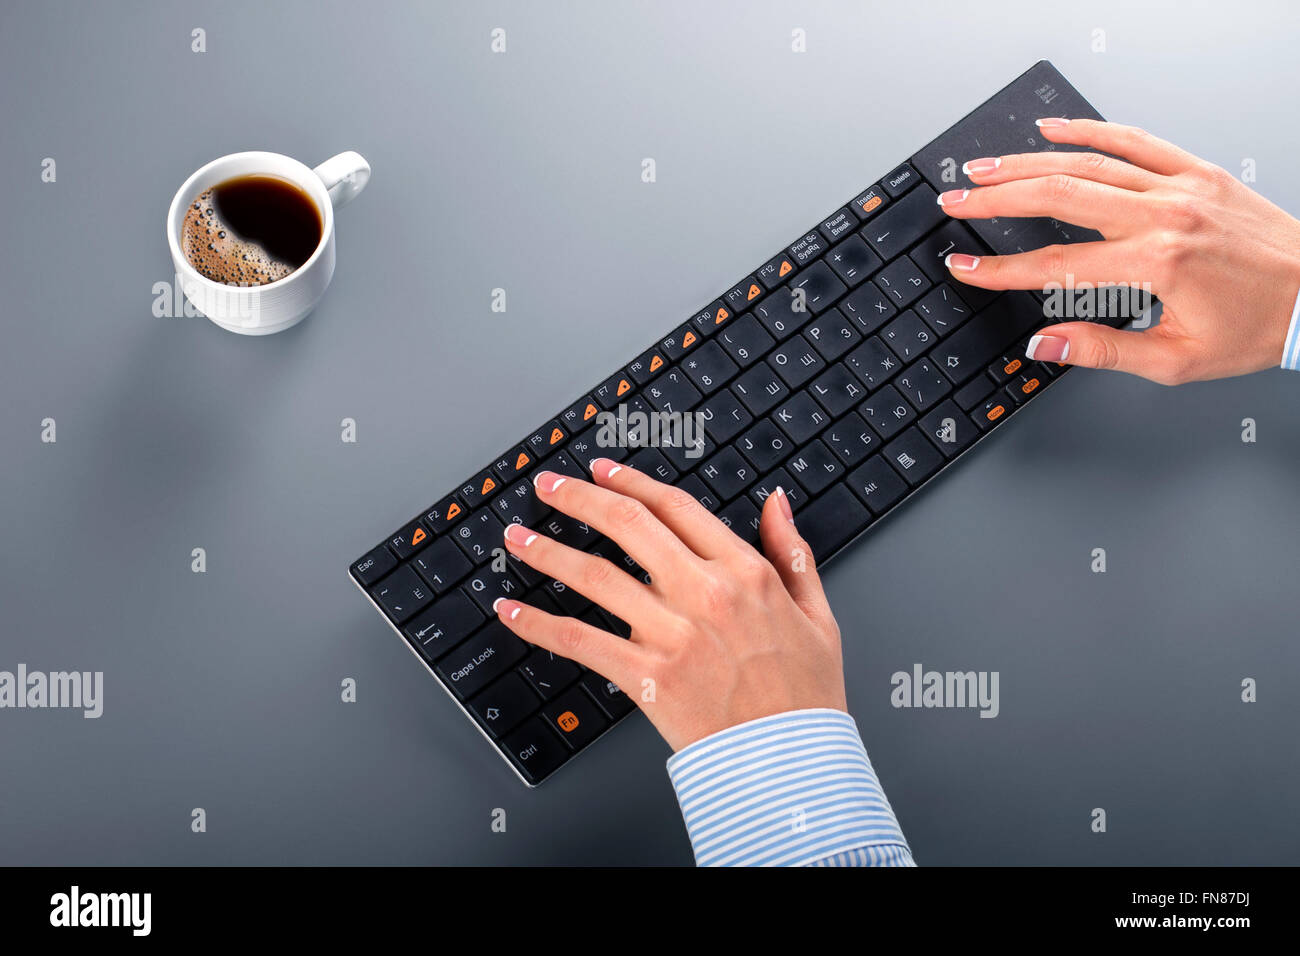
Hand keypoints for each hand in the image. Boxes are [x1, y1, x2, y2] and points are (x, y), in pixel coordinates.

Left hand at [492, 461, 845, 751]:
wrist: (791, 761)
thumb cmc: (805, 695)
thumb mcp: (818, 613)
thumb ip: (792, 552)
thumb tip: (777, 503)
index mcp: (745, 572)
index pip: (676, 507)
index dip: (632, 482)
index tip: (604, 470)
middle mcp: (703, 593)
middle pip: (628, 526)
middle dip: (579, 499)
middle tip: (548, 486)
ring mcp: (671, 634)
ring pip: (594, 576)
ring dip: (547, 551)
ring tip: (516, 537)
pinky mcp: (645, 676)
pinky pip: (578, 640)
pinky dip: (537, 624)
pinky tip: (510, 611)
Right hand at [937, 118, 1299, 383]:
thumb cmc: (1257, 327)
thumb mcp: (1176, 359)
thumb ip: (1103, 350)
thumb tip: (1045, 343)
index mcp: (1157, 264)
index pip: (1057, 266)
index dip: (1002, 270)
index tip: (965, 267)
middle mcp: (1166, 214)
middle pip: (1060, 196)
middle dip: (998, 199)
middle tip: (957, 201)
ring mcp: (1181, 185)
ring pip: (1088, 161)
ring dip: (1028, 161)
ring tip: (984, 168)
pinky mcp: (1197, 170)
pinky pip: (1134, 139)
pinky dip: (1089, 129)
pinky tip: (1053, 128)